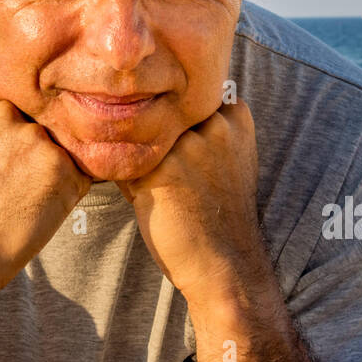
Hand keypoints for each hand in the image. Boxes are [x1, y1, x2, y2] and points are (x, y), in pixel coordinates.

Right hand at [0, 84, 91, 302]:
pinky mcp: (62, 167)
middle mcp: (6, 113)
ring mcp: (35, 139)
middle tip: (8, 183)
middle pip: (31, 122)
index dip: (3, 132)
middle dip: (26, 147)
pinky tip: (38, 208)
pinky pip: (76, 171)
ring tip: (20, 198)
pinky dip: (65, 189)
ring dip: (47, 168)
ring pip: (53, 146)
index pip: (3, 100)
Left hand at [116, 101, 265, 305]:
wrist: (226, 264)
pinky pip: (125, 163)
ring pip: (140, 135)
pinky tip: (146, 201)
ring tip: (158, 187)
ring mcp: (187, 147)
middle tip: (170, 172)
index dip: (177, 122)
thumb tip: (161, 103)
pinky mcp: (159, 172)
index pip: (186, 97)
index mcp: (236, 117)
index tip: (184, 149)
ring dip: (139, 158)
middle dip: (156, 137)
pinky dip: (128, 182)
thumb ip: (208, 125)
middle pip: (162, 114)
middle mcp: (214, 125)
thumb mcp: (232, 156)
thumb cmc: (221, 210)